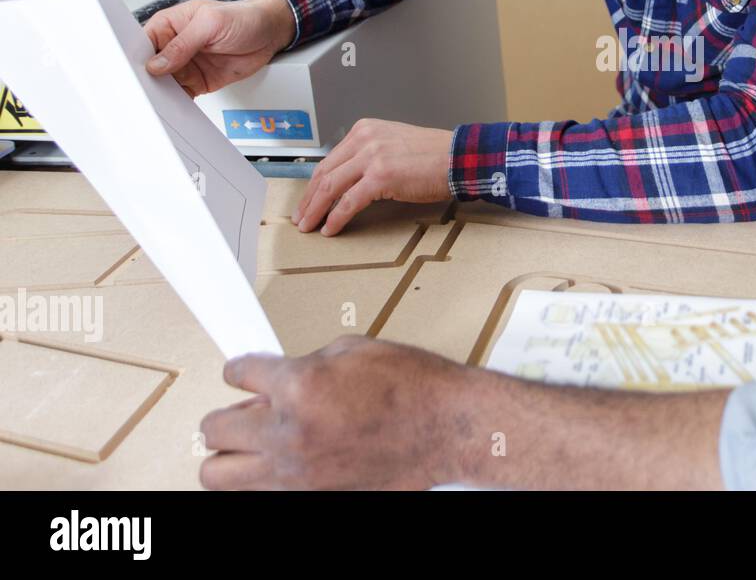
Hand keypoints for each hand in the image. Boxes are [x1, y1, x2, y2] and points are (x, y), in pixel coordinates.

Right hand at [144, 0, 297, 96]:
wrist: (270, 33)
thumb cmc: (243, 17)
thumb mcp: (211, 23)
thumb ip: (184, 43)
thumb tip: (158, 63)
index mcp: (169, 25)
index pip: (142, 44)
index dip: (136, 59)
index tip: (134, 74)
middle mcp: (174, 46)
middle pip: (150, 68)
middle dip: (146, 81)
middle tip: (141, 94)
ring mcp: (186, 65)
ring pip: (164, 85)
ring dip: (160, 95)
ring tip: (155, 104)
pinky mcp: (199, 81)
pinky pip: (182, 94)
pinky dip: (177, 103)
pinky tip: (174, 108)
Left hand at [199, 336, 478, 489]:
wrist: (450, 428)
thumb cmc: (414, 386)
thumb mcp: (353, 351)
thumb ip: (304, 365)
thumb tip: (273, 383)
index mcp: (298, 386)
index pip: (237, 374)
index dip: (242, 371)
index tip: (246, 375)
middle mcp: (288, 433)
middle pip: (213, 429)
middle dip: (228, 416)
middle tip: (248, 411)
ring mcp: (295, 474)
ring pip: (218, 475)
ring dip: (231, 455)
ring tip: (253, 445)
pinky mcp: (311, 497)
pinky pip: (259, 495)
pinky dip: (264, 481)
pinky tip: (286, 464)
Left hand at [294, 119, 453, 235]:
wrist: (458, 158)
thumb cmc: (434, 155)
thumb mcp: (394, 144)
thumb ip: (370, 155)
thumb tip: (351, 180)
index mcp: (366, 130)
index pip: (330, 159)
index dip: (315, 184)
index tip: (308, 199)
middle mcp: (365, 139)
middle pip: (325, 173)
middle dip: (309, 199)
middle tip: (301, 217)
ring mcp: (372, 157)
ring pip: (331, 187)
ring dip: (316, 210)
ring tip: (309, 226)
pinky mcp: (381, 177)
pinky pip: (348, 202)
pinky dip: (336, 218)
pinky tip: (330, 228)